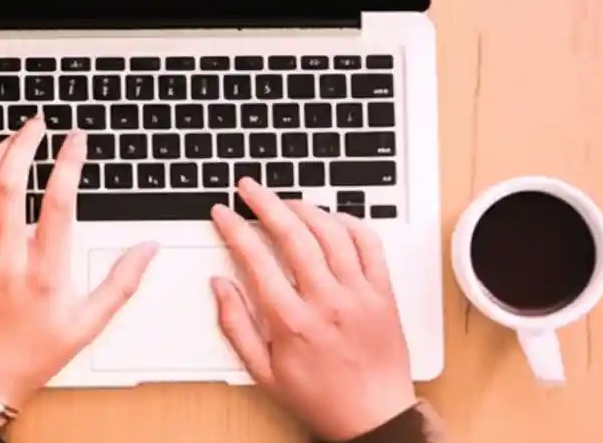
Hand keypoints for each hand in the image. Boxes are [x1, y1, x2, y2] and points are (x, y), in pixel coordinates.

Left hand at [0, 119, 157, 427]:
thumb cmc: (30, 355)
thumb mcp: (87, 325)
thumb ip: (121, 283)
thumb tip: (147, 249)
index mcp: (44, 272)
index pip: (59, 202)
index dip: (69, 163)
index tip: (76, 141)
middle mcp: (5, 259)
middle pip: (11, 185)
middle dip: (25, 145)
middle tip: (38, 125)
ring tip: (10, 138)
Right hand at [209, 179, 416, 440]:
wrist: (374, 415)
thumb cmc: (319, 397)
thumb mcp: (263, 372)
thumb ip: (235, 325)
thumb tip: (219, 285)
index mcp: (292, 322)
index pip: (256, 259)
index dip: (234, 229)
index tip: (223, 212)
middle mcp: (326, 301)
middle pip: (293, 234)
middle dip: (265, 202)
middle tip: (249, 187)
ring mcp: (359, 293)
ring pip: (331, 232)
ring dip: (305, 207)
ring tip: (285, 200)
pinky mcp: (383, 292)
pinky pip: (370, 244)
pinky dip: (350, 223)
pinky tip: (332, 218)